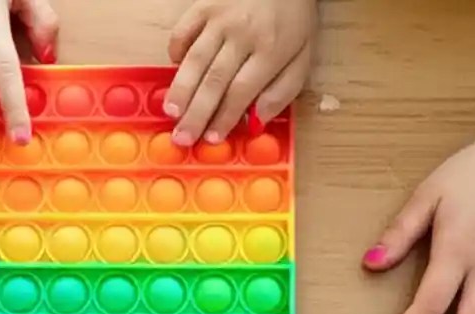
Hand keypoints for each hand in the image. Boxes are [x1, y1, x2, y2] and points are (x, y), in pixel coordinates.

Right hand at [164, 0, 315, 145]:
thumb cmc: (293, 19)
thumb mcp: (303, 55)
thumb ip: (283, 90)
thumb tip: (256, 121)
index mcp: (271, 50)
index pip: (241, 91)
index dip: (224, 118)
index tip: (212, 139)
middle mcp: (243, 34)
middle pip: (214, 81)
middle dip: (197, 114)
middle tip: (183, 138)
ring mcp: (220, 18)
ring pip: (195, 60)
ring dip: (181, 89)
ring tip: (171, 113)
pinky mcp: (204, 5)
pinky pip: (183, 31)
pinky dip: (175, 52)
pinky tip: (174, 70)